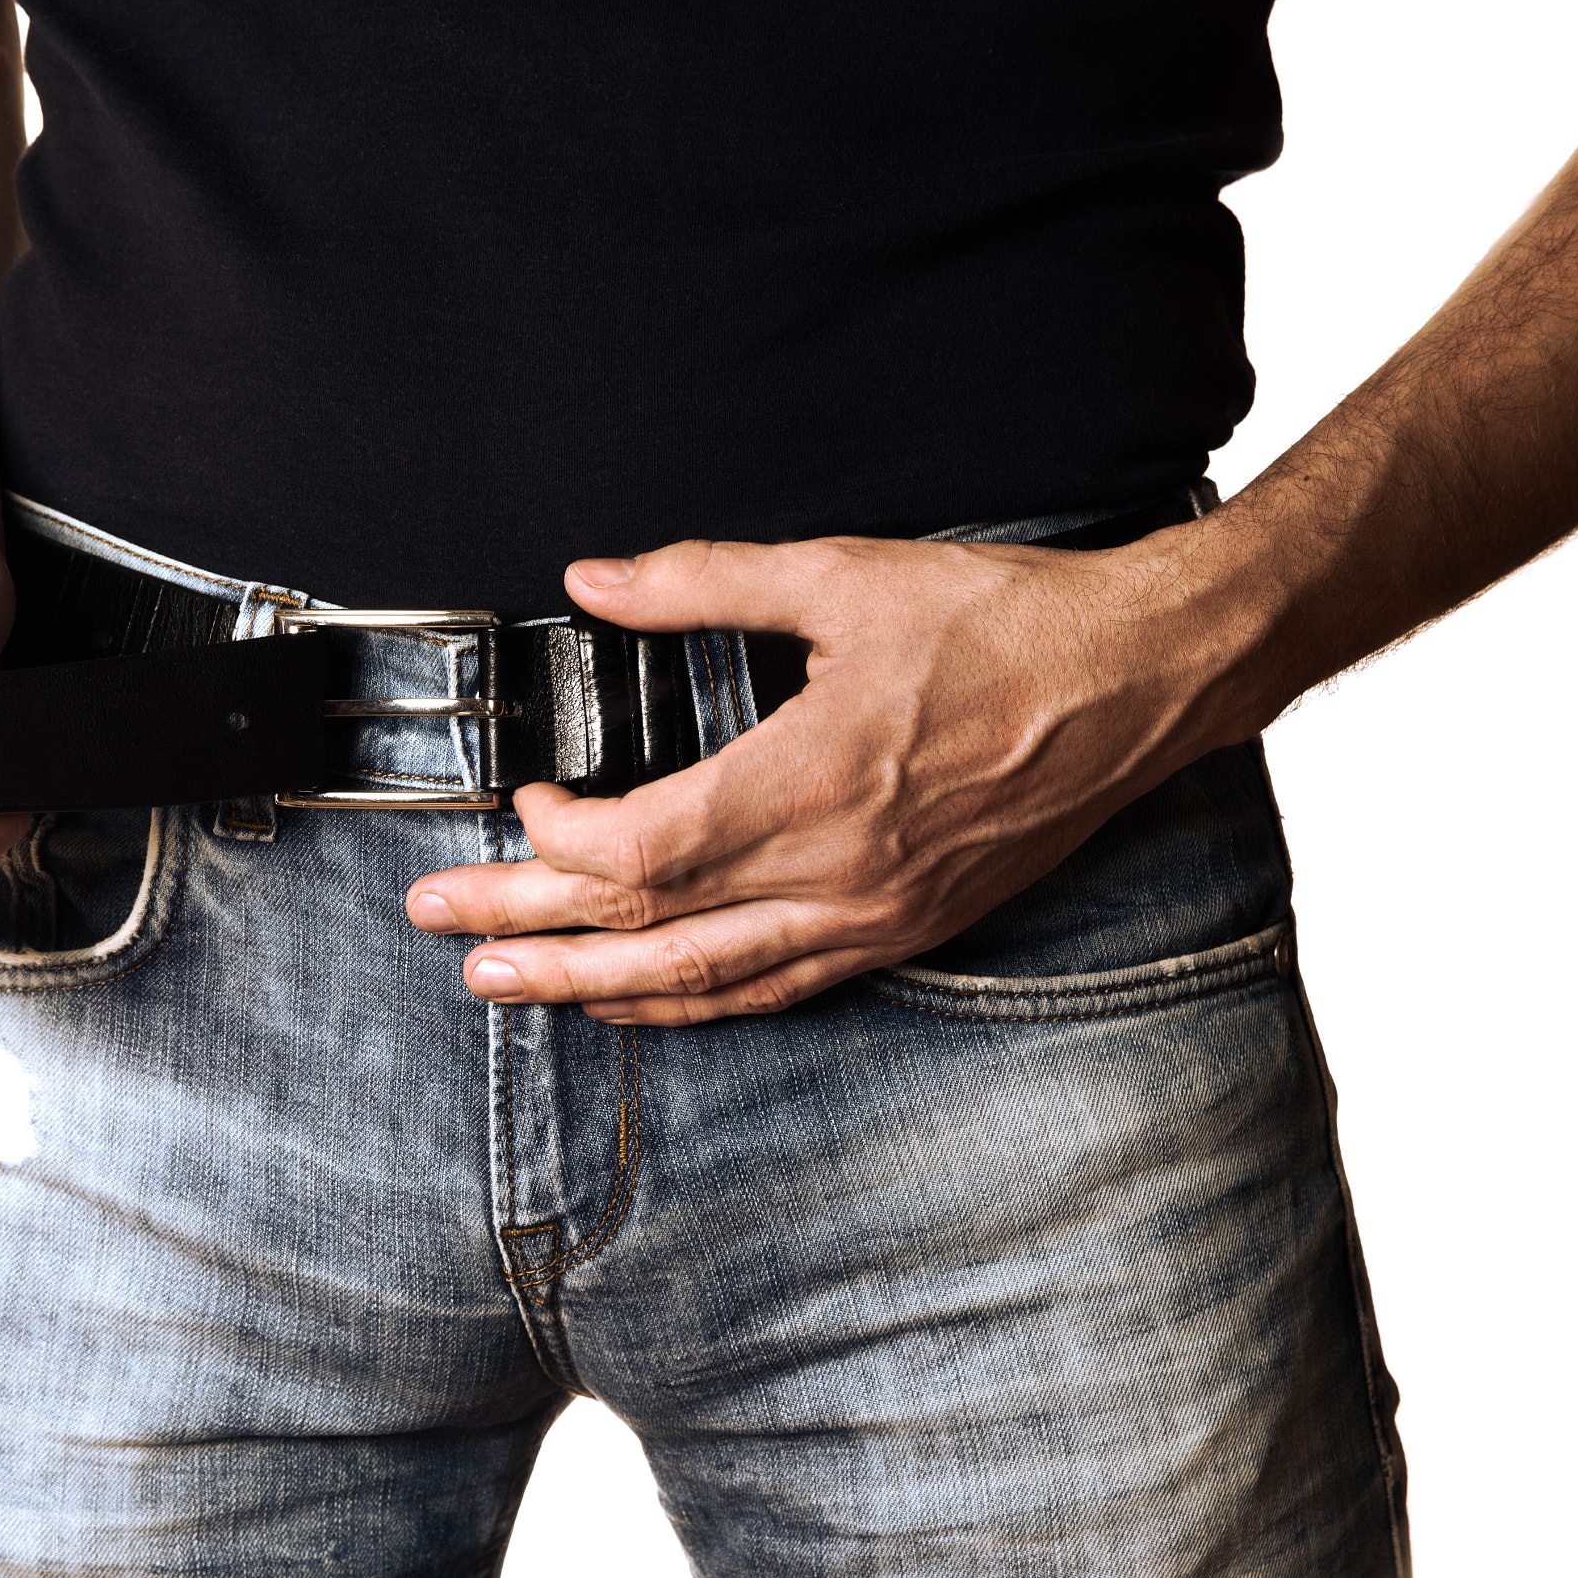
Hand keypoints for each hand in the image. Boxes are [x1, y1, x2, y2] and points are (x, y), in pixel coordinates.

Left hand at [406, 534, 1239, 1024]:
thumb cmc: (1005, 625)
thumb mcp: (845, 577)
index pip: (648, 847)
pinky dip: (693, 1000)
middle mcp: (837, 868)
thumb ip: (705, 584)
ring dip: (592, 985)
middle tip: (440, 924)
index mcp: (815, 778)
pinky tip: (639, 999)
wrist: (1137, 680)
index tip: (526, 804)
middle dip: (532, 928)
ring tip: (506, 985)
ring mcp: (872, 914)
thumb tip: (595, 581)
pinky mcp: (903, 930)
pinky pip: (776, 990)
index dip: (562, 842)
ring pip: (704, 976)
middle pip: (651, 922)